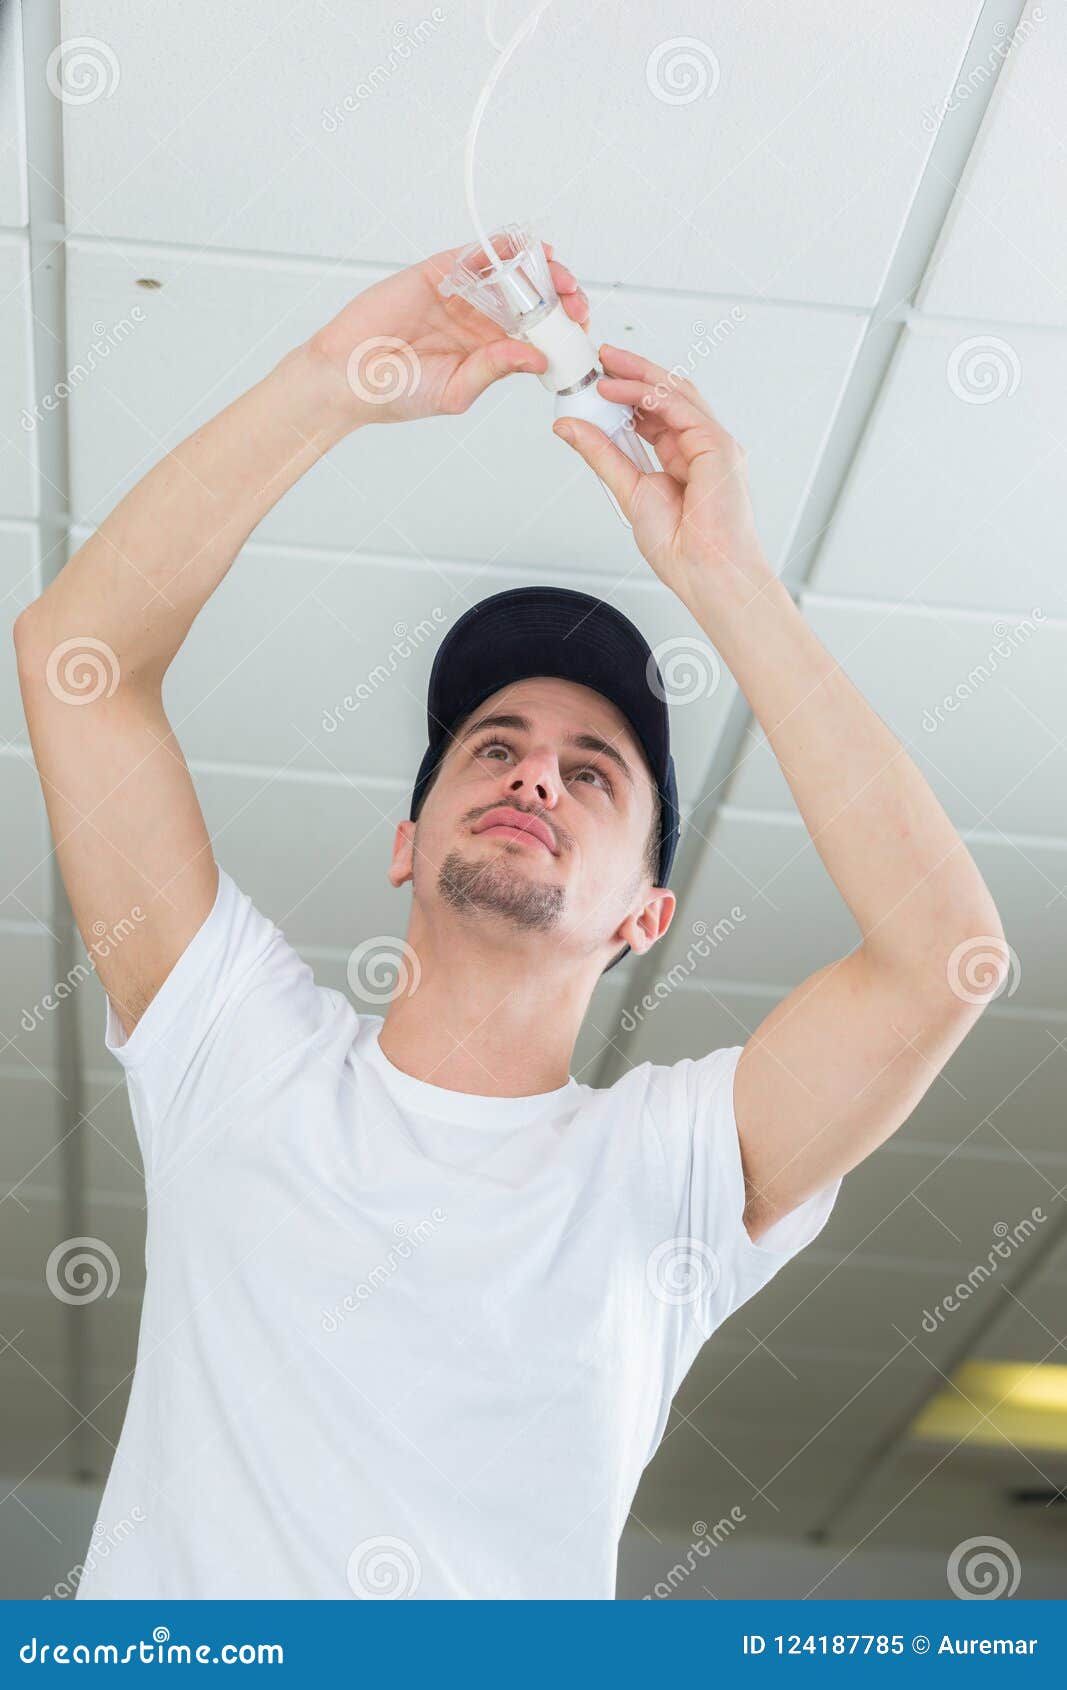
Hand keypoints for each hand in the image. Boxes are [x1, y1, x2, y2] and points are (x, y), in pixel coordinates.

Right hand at [305, 240, 588, 426]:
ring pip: (511, 275)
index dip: (562, 330)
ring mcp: (461, 296)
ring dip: (540, 270)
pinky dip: (502, 248)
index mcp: (490, 353)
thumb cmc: (396, 394)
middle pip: (532, 301)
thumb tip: (536, 358)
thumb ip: (494, 371)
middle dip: (560, 297)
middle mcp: (480, 322)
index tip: (581, 330)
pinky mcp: (438, 273)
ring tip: (559, 277)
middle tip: (575, 300)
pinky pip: (476, 255)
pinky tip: (525, 250)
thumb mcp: (456, 391)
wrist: (347, 376)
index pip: (537, 336)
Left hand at [553, 345, 772, 612]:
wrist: (705, 574)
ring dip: (639, 376)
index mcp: (684, 459)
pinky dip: (648, 394)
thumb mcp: (627, 490)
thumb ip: (602, 454)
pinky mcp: (719, 447)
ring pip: (676, 394)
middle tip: (601, 358)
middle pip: (669, 395)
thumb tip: (570, 427)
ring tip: (606, 365)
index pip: (656, 413)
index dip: (627, 394)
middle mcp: (702, 447)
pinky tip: (621, 390)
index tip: (598, 381)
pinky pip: (681, 408)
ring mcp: (713, 445)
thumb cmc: (681, 548)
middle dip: (634, 373)